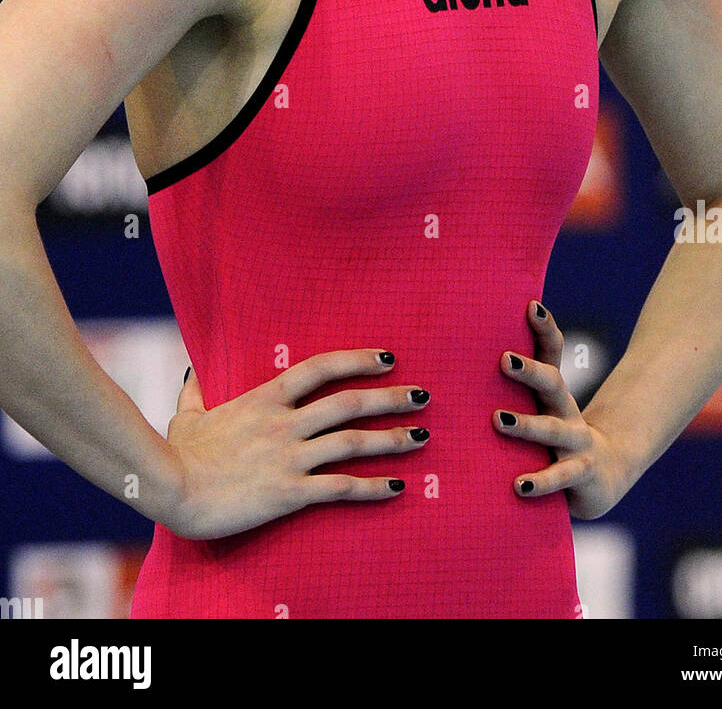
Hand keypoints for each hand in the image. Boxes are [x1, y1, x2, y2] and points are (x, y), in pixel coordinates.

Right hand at [164, 351, 430, 538]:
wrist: (171, 488)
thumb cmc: (177, 454)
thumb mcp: (187, 415)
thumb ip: (196, 391)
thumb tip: (192, 370)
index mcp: (265, 398)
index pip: (321, 368)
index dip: (357, 360)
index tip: (388, 358)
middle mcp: (285, 423)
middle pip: (349, 403)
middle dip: (391, 398)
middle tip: (422, 396)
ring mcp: (290, 457)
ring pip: (353, 442)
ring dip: (392, 439)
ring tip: (422, 436)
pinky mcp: (290, 492)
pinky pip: (341, 488)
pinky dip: (373, 487)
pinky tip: (398, 487)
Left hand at [494, 302, 630, 519]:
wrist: (603, 474)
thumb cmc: (553, 438)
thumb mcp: (536, 411)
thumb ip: (506, 392)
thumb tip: (454, 364)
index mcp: (552, 391)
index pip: (552, 352)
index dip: (545, 328)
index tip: (531, 305)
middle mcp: (566, 410)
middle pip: (552, 383)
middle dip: (530, 371)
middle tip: (505, 359)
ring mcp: (576, 442)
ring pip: (551, 430)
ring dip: (525, 425)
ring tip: (498, 419)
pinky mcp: (580, 473)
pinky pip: (559, 477)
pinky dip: (540, 481)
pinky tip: (520, 486)